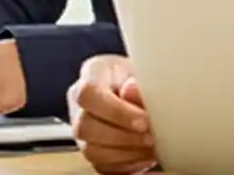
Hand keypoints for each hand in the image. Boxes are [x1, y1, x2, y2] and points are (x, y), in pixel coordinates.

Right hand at [68, 55, 156, 173]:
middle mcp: (81, 103)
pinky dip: (126, 165)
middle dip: (123, 136)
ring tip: (152, 148)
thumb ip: (139, 81)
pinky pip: (101, 165)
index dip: (115, 111)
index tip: (143, 120)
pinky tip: (145, 158)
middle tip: (151, 137)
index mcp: (92, 73)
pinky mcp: (93, 149)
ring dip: (125, 153)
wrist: (146, 87)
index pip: (89, 93)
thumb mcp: (147, 69)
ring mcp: (84, 128)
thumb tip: (132, 90)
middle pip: (85, 126)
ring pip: (91, 150)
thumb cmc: (146, 75)